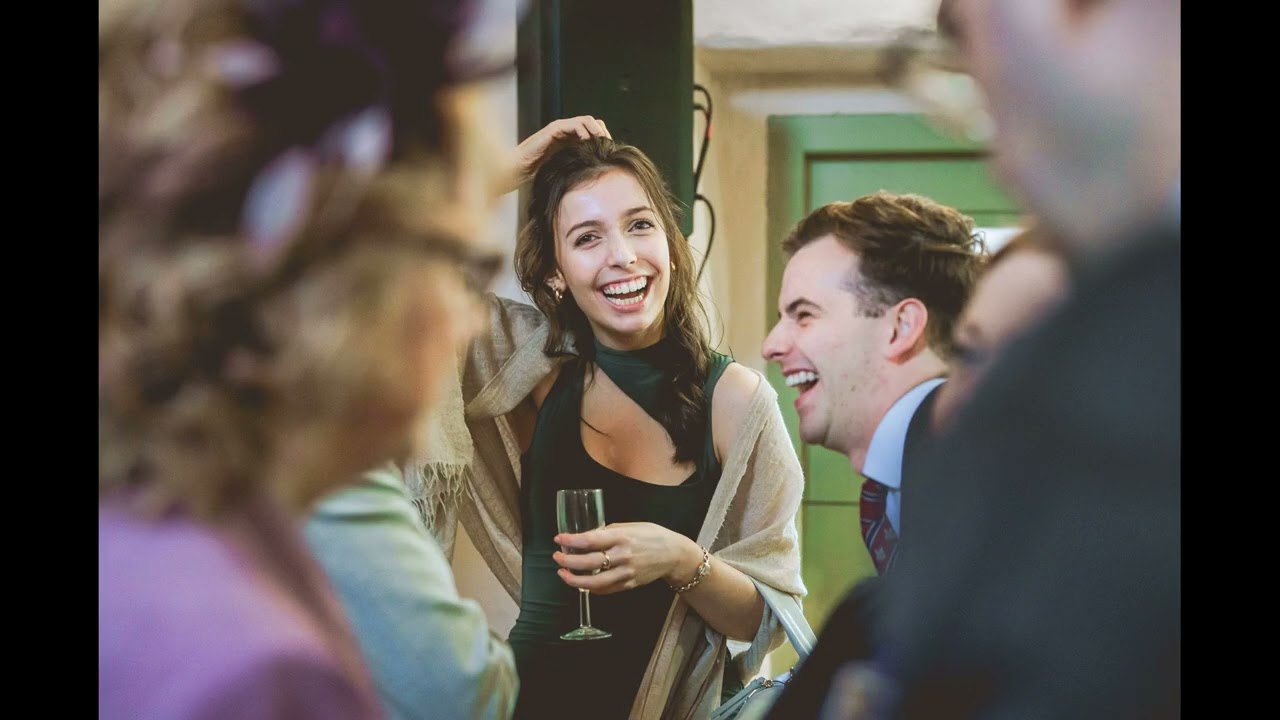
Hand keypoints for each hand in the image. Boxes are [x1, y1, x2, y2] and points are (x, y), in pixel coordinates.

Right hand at [497, 115, 610, 195]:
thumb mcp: (567, 170)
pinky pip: (573, 124)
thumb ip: (581, 166)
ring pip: (586, 120)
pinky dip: (583, 130)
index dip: (606, 138)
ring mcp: (560, 129)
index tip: (612, 151)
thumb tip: (601, 173)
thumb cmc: (539, 172)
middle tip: (609, 146)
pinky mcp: (553, 129)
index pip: (596, 132)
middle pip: (594, 123)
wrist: (519, 170)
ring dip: (596, 130)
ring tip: (601, 142)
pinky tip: (587, 141)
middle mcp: (568, 132)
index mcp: (573, 140)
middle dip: (604, 133)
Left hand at [552, 522, 700, 594]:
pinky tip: (581, 583)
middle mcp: (623, 556)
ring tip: (563, 574)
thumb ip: (610, 531)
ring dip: (575, 580)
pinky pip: (606, 590)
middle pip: (589, 563)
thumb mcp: (631, 526)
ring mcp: (626, 573)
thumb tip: (589, 535)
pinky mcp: (629, 585)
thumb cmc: (653, 536)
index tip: (559, 539)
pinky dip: (591, 588)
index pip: (591, 540)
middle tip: (557, 557)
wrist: (674, 554)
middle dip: (568, 561)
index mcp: (622, 537)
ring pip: (595, 582)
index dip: (571, 541)